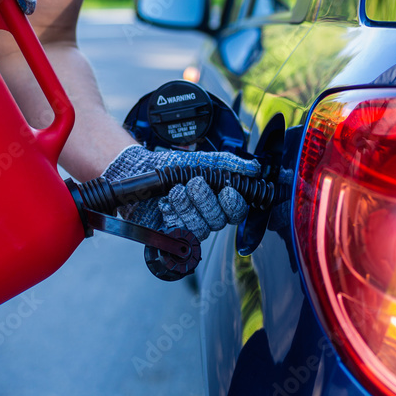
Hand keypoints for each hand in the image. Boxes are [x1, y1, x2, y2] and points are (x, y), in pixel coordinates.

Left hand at [101, 145, 259, 240]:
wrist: (141, 172)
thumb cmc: (172, 167)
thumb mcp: (202, 161)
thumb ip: (228, 164)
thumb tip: (254, 169)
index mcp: (219, 201)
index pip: (237, 212)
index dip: (234, 204)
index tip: (226, 191)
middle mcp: (207, 217)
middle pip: (218, 221)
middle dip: (205, 201)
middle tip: (192, 184)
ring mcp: (190, 226)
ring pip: (200, 228)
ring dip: (187, 207)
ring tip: (174, 191)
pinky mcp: (172, 234)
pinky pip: (180, 233)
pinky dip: (172, 216)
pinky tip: (165, 204)